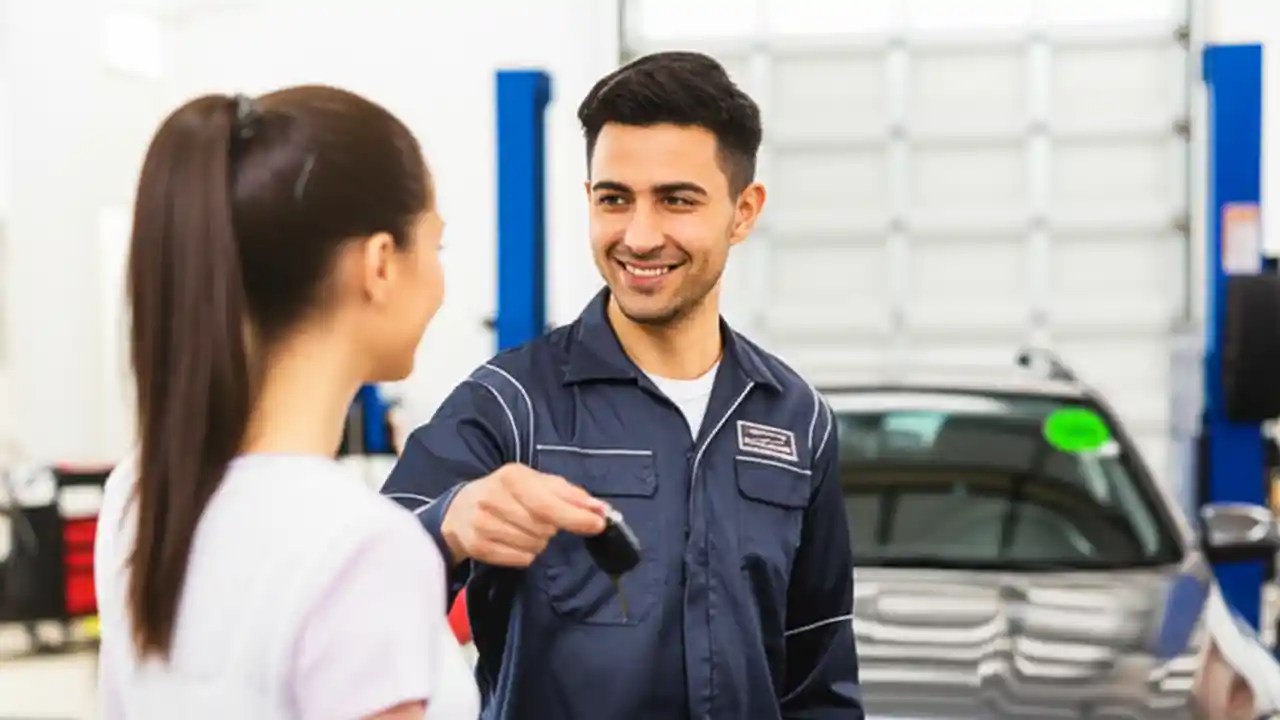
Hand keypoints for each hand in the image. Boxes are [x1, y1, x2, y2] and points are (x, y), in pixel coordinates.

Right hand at [441, 463, 608, 566]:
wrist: (460, 510)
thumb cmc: (509, 493)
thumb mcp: (537, 483)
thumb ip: (569, 494)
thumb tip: (600, 509)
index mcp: (512, 477)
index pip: (548, 503)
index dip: (576, 516)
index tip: (599, 524)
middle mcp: (494, 498)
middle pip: (543, 527)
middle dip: (553, 528)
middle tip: (545, 522)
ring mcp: (482, 524)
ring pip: (533, 546)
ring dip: (539, 542)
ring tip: (526, 529)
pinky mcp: (477, 547)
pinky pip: (519, 559)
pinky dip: (525, 554)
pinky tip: (515, 541)